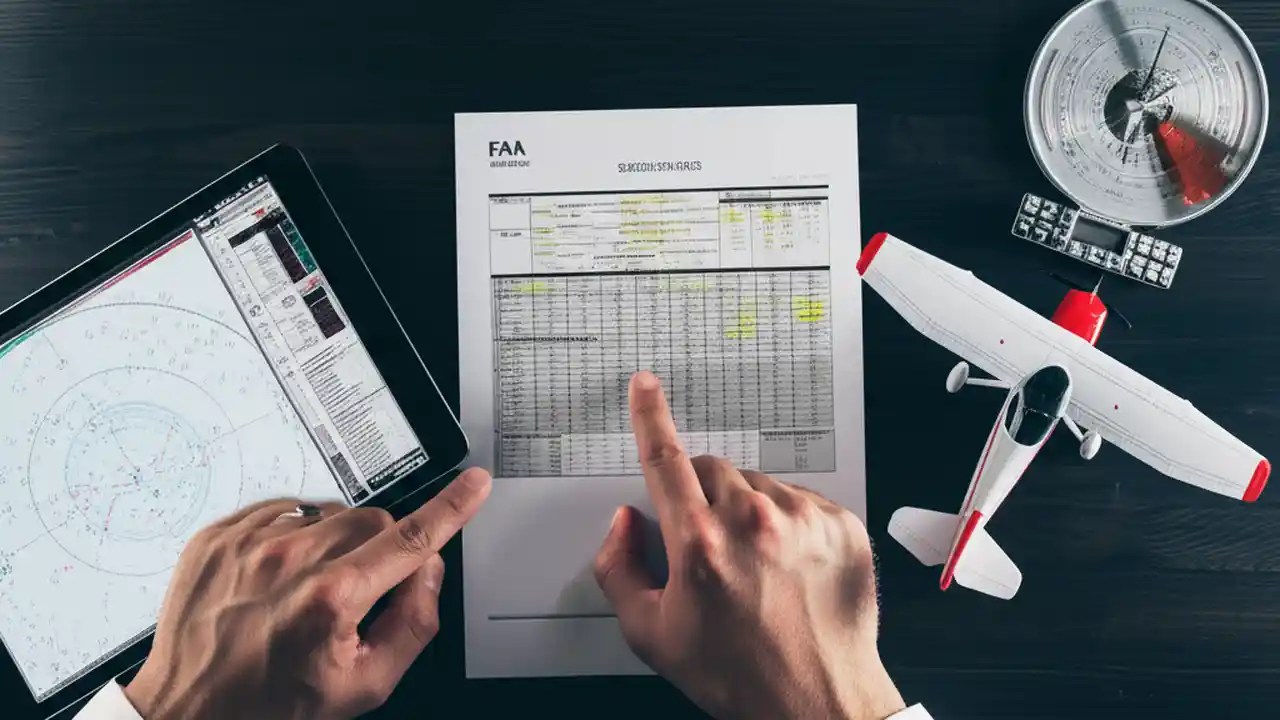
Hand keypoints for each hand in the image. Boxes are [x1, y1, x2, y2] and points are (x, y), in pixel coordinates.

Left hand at [124, 468, 492, 719]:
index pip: (409, 539)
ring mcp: (248, 543)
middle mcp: (288, 561)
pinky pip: (280, 512)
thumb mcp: (365, 686)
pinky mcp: (219, 535)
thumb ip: (413, 623)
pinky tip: (275, 580)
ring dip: (330, 544)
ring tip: (303, 592)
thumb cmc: (272, 705)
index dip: (450, 508)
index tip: (473, 484)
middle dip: (378, 551)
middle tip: (354, 596)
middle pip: (371, 520)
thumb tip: (426, 571)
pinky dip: (289, 539)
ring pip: (326, 513)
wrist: (189, 711)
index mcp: (330, 599)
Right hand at [594, 372, 904, 719]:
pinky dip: (787, 521)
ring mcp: (803, 518)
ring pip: (758, 483)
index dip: (650, 416)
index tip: (646, 386)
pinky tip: (787, 566)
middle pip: (712, 468)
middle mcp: (753, 520)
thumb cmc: (738, 675)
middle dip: (699, 492)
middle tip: (706, 542)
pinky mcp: (841, 524)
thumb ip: (618, 568)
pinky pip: (800, 499)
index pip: (665, 458)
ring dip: (746, 509)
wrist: (818, 702)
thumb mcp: (650, 634)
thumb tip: (625, 524)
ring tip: (755, 566)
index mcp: (699, 542)